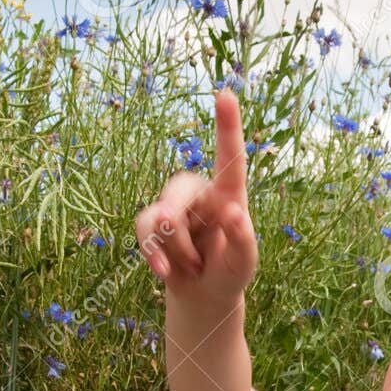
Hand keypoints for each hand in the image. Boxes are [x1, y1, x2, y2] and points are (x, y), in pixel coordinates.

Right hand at [134, 88, 257, 304]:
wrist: (205, 296)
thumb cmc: (230, 273)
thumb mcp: (245, 263)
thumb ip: (244, 239)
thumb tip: (233, 212)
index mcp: (229, 196)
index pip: (230, 158)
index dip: (227, 126)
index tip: (225, 94)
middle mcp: (201, 194)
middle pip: (179, 186)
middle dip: (175, 216)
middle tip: (180, 241)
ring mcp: (175, 208)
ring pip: (160, 214)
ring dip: (174, 247)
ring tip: (192, 268)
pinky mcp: (155, 224)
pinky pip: (144, 228)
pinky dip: (153, 252)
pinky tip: (164, 272)